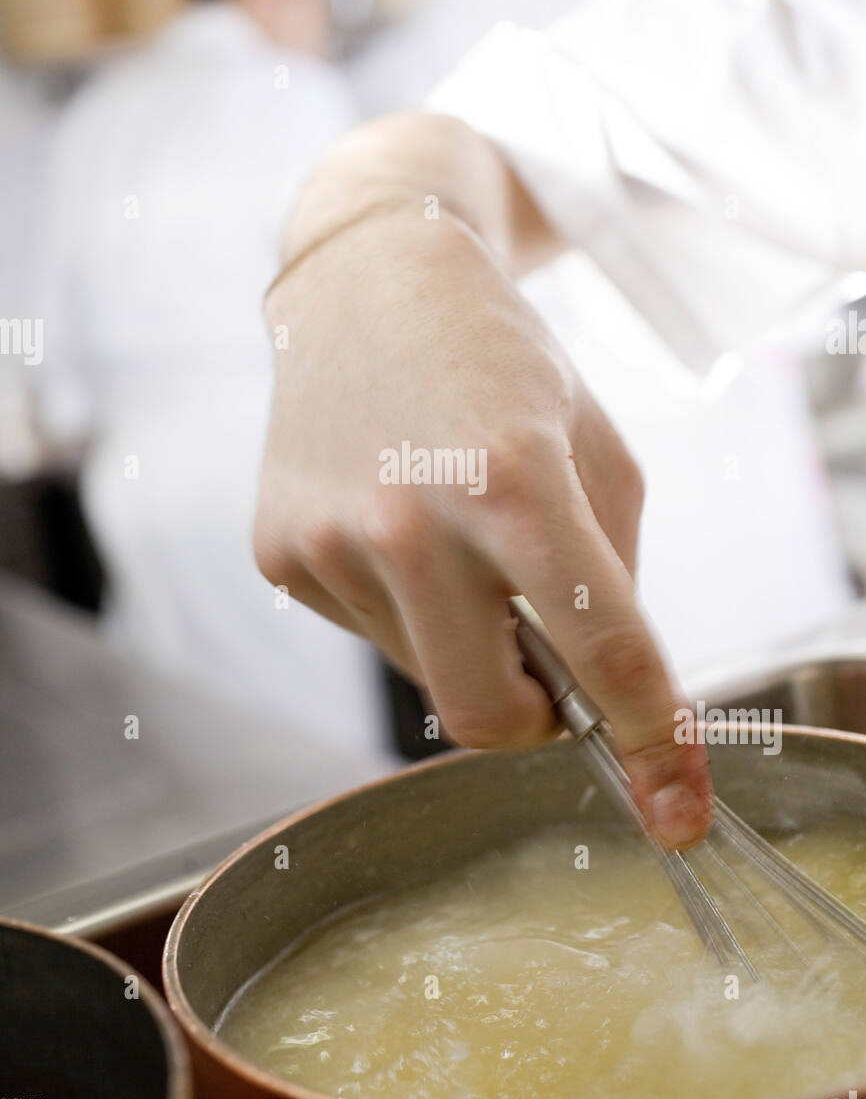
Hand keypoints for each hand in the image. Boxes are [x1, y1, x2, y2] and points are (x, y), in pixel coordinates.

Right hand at [255, 194, 711, 849]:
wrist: (371, 290)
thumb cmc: (502, 366)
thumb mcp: (596, 449)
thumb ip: (611, 577)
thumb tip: (606, 696)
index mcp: (513, 482)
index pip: (603, 651)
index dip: (656, 741)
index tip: (680, 809)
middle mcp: (408, 521)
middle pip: (486, 719)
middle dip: (533, 716)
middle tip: (545, 660)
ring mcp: (329, 542)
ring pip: (427, 677)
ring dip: (463, 639)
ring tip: (453, 536)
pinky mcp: (277, 554)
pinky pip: (369, 636)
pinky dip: (404, 609)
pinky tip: (395, 524)